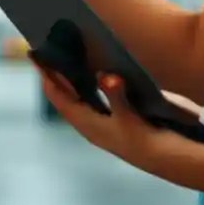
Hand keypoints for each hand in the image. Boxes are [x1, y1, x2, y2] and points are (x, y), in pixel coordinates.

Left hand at [36, 65, 190, 172]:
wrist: (167, 157)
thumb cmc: (144, 140)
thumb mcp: (129, 117)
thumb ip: (116, 95)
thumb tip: (104, 75)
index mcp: (86, 123)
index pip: (58, 96)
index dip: (46, 75)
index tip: (36, 55)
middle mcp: (89, 120)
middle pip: (63, 93)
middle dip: (54, 72)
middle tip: (46, 47)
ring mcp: (100, 118)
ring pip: (76, 94)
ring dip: (69, 75)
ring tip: (63, 52)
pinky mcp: (113, 115)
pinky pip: (90, 95)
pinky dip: (85, 80)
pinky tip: (90, 66)